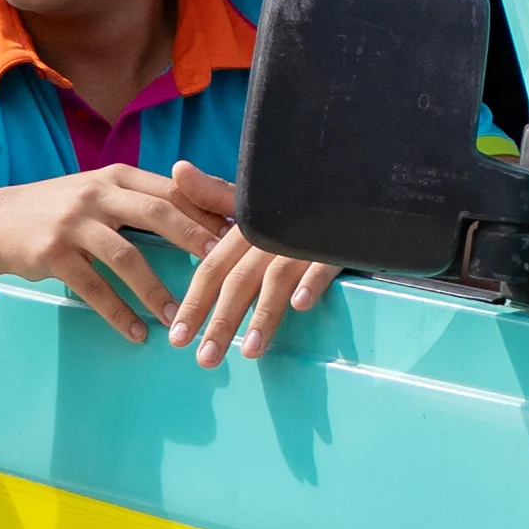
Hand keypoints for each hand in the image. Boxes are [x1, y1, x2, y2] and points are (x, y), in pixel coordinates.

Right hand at [0, 161, 226, 340]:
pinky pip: (93, 288)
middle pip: (156, 213)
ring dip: (156, 290)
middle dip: (193, 239)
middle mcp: (97, 194)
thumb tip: (205, 217)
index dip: (206, 210)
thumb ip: (143, 199)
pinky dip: (118, 313)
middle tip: (220, 266)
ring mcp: (74, 223)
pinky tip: (135, 333)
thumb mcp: (101, 192)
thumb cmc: (62, 209)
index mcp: (117, 176)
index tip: (236, 233)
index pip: (171, 189)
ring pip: (126, 256)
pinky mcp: (53, 254)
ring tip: (179, 318)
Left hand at [160, 163, 337, 366]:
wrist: (350, 179)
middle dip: (221, 321)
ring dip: (262, 314)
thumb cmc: (297, 197)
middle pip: (239, 280)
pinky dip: (311, 281)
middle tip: (205, 359)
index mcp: (248, 227)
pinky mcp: (337, 240)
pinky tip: (300, 305)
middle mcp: (270, 234)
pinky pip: (323, 262)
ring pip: (277, 277)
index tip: (177, 339)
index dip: (194, 302)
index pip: (213, 268)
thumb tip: (177, 169)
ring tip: (249, 351)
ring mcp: (304, 238)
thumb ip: (215, 193)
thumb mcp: (256, 195)